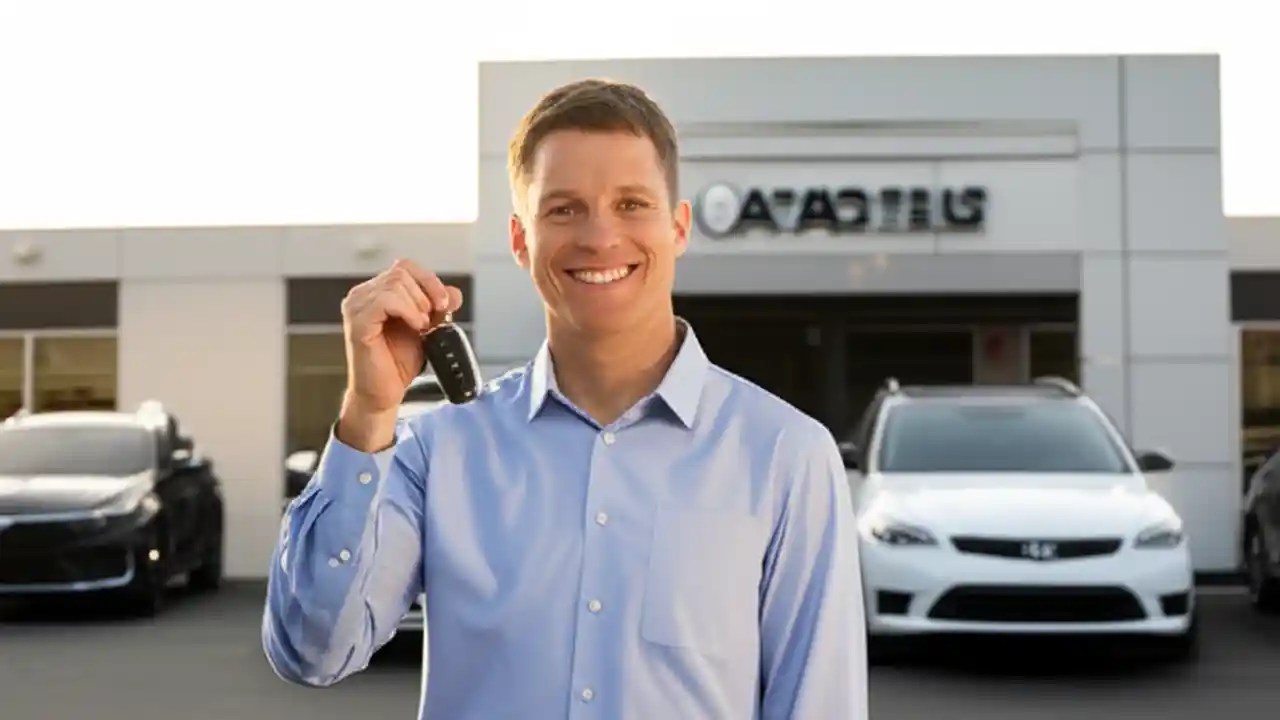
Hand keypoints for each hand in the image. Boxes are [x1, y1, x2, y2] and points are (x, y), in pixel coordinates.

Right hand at [336, 259, 462, 449]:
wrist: (383, 394)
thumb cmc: (397, 363)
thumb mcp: (427, 329)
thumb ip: (438, 308)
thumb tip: (454, 292)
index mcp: (376, 293)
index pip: (405, 266)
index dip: (429, 281)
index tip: (444, 304)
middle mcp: (362, 295)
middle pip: (402, 272)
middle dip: (426, 295)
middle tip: (430, 321)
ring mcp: (356, 307)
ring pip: (395, 283)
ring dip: (418, 305)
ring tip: (421, 327)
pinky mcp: (357, 322)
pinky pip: (386, 300)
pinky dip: (408, 311)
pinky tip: (415, 327)